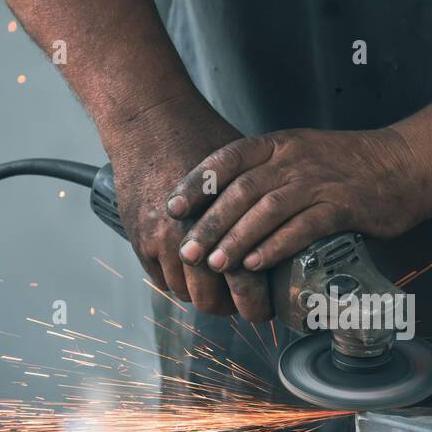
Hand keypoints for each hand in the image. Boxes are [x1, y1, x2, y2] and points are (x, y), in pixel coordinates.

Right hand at [104, 101, 272, 319]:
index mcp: (226, 222)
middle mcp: (192, 236)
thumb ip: (262, 208)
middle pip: (212, 299)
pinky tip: (191, 274)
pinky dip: (177, 281)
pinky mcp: (140, 240)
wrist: (150, 121)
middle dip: (230, 307)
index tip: (266, 310)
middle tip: (243, 307)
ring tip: (217, 290)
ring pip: (186, 293)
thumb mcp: (245, 171)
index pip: (245, 282)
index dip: (257, 304)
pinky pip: (161, 280)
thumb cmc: (201, 138)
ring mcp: (162, 241)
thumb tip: (290, 238)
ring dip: (202, 295)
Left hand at [164, 127, 428, 272]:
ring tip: (216, 264)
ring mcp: (319, 182)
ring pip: (266, 210)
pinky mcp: (343, 206)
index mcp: (279, 145)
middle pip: (241, 191)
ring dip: (236, 239)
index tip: (172, 209)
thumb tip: (223, 207)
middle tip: (187, 251)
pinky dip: (276, 246)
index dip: (196, 184)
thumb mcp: (301, 155)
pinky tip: (256, 263)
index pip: (226, 159)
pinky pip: (302, 227)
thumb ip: (265, 174)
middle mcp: (294, 160)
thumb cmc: (349, 167)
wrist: (405, 165)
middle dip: (209, 223)